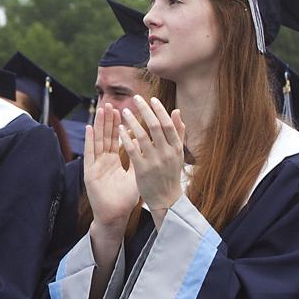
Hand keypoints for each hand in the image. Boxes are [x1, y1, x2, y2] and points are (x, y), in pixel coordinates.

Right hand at [84, 103, 138, 237]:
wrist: (114, 215)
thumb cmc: (124, 198)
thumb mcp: (135, 175)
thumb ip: (139, 158)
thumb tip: (145, 142)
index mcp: (113, 161)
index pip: (116, 138)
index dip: (119, 125)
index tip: (124, 110)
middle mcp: (103, 161)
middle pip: (106, 137)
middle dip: (108, 121)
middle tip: (111, 104)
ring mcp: (95, 165)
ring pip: (97, 141)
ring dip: (99, 125)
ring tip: (102, 110)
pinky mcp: (90, 172)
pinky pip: (90, 153)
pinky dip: (90, 140)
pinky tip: (90, 128)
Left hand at [120, 95, 185, 224]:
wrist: (166, 199)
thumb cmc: (171, 173)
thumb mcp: (178, 153)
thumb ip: (178, 132)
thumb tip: (177, 111)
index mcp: (177, 148)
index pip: (168, 124)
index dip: (160, 110)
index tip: (151, 99)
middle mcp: (167, 153)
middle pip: (155, 126)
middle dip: (145, 110)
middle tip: (135, 98)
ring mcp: (154, 161)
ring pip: (142, 136)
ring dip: (132, 121)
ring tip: (124, 112)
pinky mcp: (142, 170)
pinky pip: (132, 150)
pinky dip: (126, 138)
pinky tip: (119, 129)